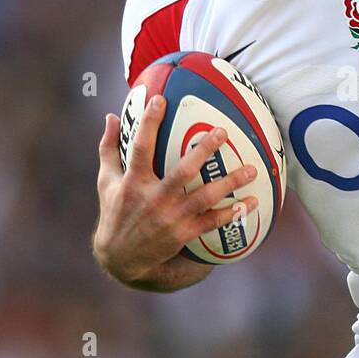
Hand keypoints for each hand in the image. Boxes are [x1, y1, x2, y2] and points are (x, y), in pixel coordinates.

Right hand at [93, 93, 258, 287]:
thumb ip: (108, 148)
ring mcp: (170, 218)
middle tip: (223, 132)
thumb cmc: (115, 212)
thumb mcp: (106, 181)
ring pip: (204, 197)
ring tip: (252, 169)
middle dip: (203, 151)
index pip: (139, 148)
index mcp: (133, 182)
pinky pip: (212, 222)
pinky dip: (232, 213)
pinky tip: (251, 202)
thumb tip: (111, 116)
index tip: (161, 100)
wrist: (120, 257)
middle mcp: (153, 199)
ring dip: (230, 183)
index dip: (148, 124)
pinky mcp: (182, 234)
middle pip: (182, 172)